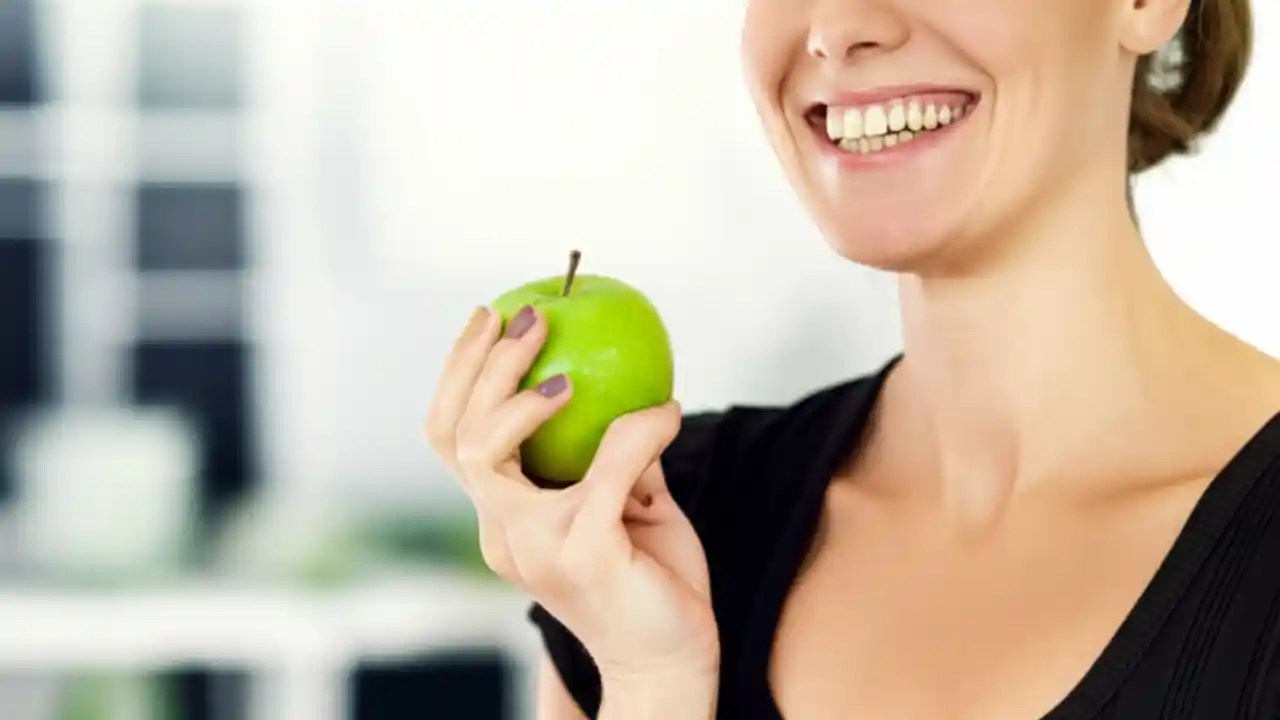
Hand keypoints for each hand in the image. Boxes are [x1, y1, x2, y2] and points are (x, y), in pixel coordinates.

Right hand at [425, 305, 719, 680]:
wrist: (672, 662)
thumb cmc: (651, 579)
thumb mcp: (628, 503)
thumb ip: (615, 454)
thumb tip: (631, 384)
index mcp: (502, 519)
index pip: (451, 437)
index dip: (457, 372)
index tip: (489, 314)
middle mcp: (501, 534)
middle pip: (454, 437)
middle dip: (482, 365)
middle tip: (530, 316)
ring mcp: (533, 548)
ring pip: (486, 454)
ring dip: (522, 398)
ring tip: (567, 372)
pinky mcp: (582, 555)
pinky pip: (605, 471)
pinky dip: (640, 430)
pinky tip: (667, 414)